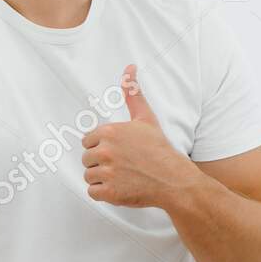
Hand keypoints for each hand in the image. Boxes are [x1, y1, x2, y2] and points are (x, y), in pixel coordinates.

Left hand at [82, 64, 198, 208]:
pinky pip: (92, 192)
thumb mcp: (145, 118)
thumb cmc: (159, 149)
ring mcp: (106, 172)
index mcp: (109, 132)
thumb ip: (132, 93)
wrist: (173, 179)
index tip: (119, 151)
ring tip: (122, 176)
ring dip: (102, 178)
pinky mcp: (109, 192)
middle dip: (101, 163)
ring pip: (89, 176)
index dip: (102, 147)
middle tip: (123, 165)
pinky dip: (104, 193)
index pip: (88, 141)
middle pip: (87, 159)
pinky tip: (120, 187)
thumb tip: (129, 68)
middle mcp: (105, 151)